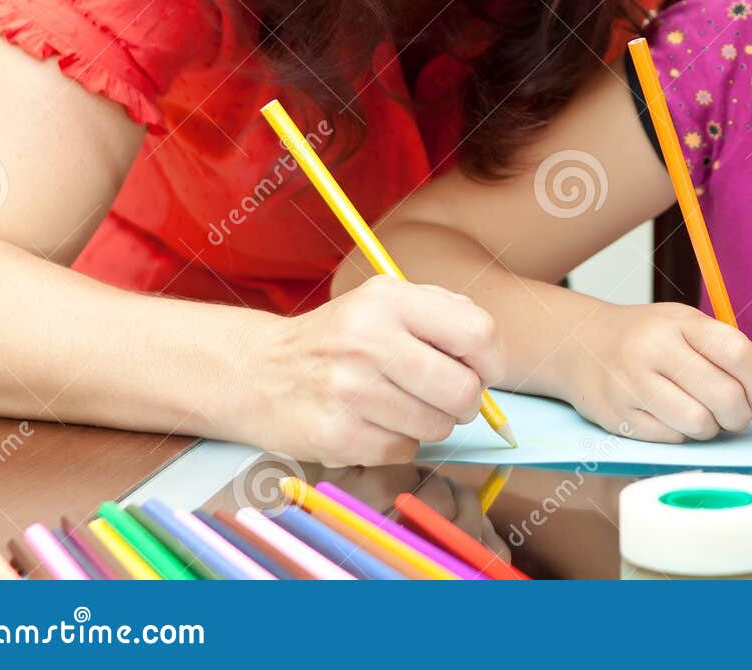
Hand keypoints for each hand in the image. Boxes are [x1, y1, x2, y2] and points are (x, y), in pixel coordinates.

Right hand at [247, 274, 502, 466]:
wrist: (257, 371)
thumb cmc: (339, 337)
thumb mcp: (384, 302)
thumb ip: (443, 315)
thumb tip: (494, 357)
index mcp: (389, 300)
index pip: (478, 333)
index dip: (492, 361)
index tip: (484, 371)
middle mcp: (367, 341)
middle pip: (463, 390)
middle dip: (466, 402)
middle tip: (447, 398)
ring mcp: (349, 391)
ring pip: (436, 427)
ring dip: (431, 424)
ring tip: (402, 407)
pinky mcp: (335, 436)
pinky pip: (403, 452)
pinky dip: (399, 444)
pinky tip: (374, 423)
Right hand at [567, 302, 751, 441]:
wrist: (580, 344)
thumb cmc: (646, 337)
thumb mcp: (686, 327)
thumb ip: (728, 352)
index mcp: (680, 323)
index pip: (737, 352)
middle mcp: (654, 350)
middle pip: (723, 395)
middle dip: (740, 415)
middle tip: (735, 414)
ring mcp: (633, 385)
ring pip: (698, 423)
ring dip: (711, 428)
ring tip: (704, 416)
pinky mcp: (618, 417)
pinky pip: (671, 439)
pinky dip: (682, 435)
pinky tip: (674, 418)